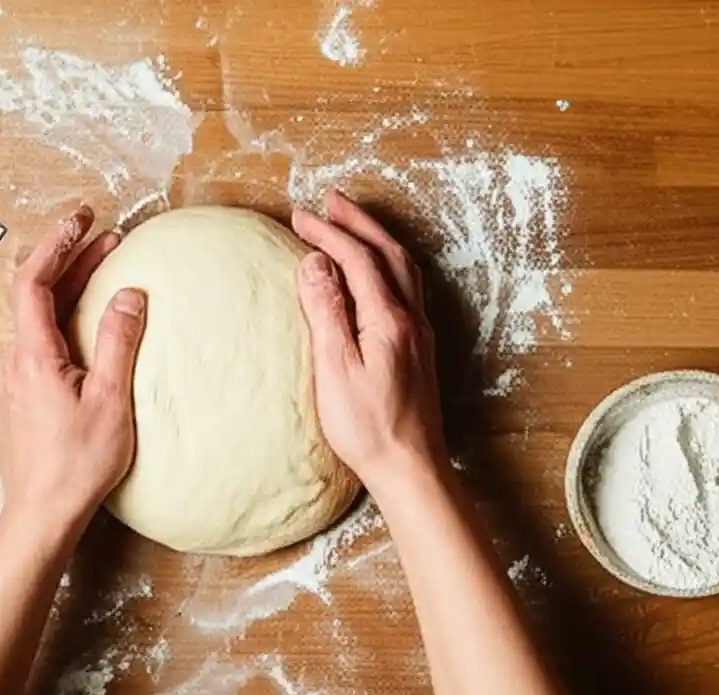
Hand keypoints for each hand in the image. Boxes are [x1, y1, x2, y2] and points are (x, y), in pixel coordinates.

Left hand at [6, 205, 146, 525]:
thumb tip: (130, 295)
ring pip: (43, 313)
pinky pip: (47, 334)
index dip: (56, 244)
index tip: (81, 220)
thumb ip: (120, 343)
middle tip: (103, 233)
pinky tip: (94, 312)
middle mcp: (20, 359)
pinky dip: (70, 310)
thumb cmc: (75, 465)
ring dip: (71, 283)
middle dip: (70, 256)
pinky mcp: (32, 390)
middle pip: (38, 291)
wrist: (44, 512)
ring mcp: (23, 375)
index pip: (34, 282)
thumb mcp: (110, 400)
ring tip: (106, 262)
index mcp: (34, 355)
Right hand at [292, 190, 447, 494]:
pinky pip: (407, 287)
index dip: (329, 233)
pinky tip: (376, 272)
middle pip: (388, 253)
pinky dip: (388, 264)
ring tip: (351, 225)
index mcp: (388, 320)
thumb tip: (315, 262)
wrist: (411, 468)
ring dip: (376, 239)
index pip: (358, 259)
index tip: (300, 216)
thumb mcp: (336, 369)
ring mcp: (418, 334)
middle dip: (357, 223)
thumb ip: (326, 311)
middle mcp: (410, 319)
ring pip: (403, 268)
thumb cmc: (368, 428)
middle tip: (330, 201)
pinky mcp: (419, 349)